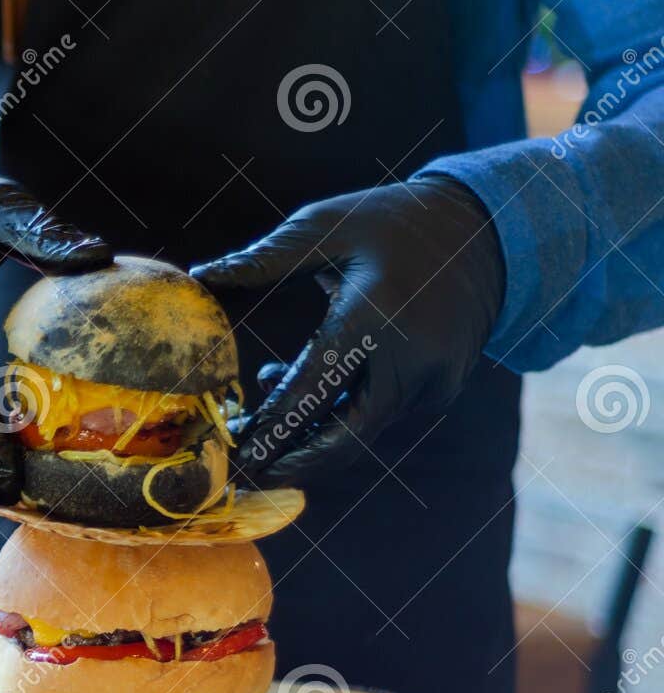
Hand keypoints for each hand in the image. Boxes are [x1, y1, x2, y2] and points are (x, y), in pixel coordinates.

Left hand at [191, 176, 503, 487]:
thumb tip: (204, 274)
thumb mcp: (327, 226)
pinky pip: (382, 414)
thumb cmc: (394, 222)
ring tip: (263, 408)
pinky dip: (343, 412)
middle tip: (248, 470)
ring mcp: (434, 379)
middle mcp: (411, 358)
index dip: (274, 431)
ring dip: (311, 429)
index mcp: (375, 317)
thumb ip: (266, 259)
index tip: (239, 457)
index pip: (313, 392)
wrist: (489, 229)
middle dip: (294, 460)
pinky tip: (307, 387)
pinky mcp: (442, 388)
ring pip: (361, 429)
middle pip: (345, 437)